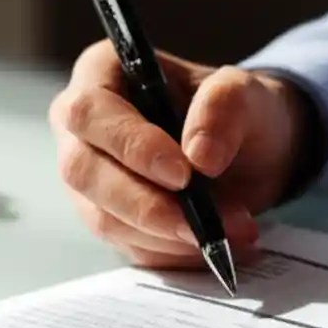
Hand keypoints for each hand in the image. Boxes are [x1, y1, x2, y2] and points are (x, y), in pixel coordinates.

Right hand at [49, 41, 306, 268]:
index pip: (91, 112)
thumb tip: (201, 157)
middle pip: (84, 172)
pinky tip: (210, 244)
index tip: (183, 174)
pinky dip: (172, 252)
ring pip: (104, 218)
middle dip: (146, 204)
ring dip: (167, 234)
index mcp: (100, 74)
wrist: (247, 155)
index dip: (131, 146)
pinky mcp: (108, 220)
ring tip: (227, 233)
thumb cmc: (234, 112)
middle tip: (204, 222)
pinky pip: (127, 247)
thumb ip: (225, 108)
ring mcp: (89, 180)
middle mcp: (81, 129)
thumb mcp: (245, 93)